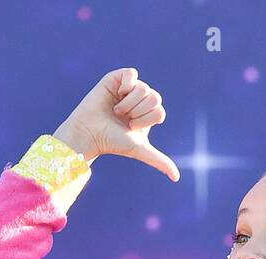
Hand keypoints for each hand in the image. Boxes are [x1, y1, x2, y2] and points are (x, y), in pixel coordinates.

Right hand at [53, 67, 179, 180]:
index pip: (159, 111)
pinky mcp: (117, 78)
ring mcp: (128, 89)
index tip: (131, 127)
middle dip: (138, 111)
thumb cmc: (111, 142)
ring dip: (129, 103)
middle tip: (123, 118)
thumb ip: (158, 160)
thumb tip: (176, 178)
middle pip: (155, 98)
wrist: (89, 133)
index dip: (146, 120)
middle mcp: (139, 101)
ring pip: (143, 88)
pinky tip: (117, 93)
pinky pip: (132, 73)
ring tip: (116, 110)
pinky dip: (126, 84)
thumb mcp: (139, 149)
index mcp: (147, 115)